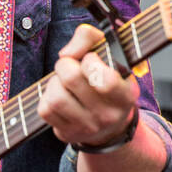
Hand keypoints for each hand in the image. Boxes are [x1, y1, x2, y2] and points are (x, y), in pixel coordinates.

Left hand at [37, 22, 139, 147]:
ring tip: (63, 83)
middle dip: (65, 64)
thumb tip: (66, 53)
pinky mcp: (67, 134)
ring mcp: (87, 128)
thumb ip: (89, 38)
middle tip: (70, 66)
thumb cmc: (107, 81)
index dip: (90, 61)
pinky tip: (60, 96)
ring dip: (54, 83)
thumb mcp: (110, 55)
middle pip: (71, 78)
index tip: (91, 59)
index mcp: (126, 95)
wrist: (109, 126)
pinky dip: (47, 97)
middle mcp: (108, 115)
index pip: (104, 78)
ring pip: (56, 97)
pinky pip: (45, 110)